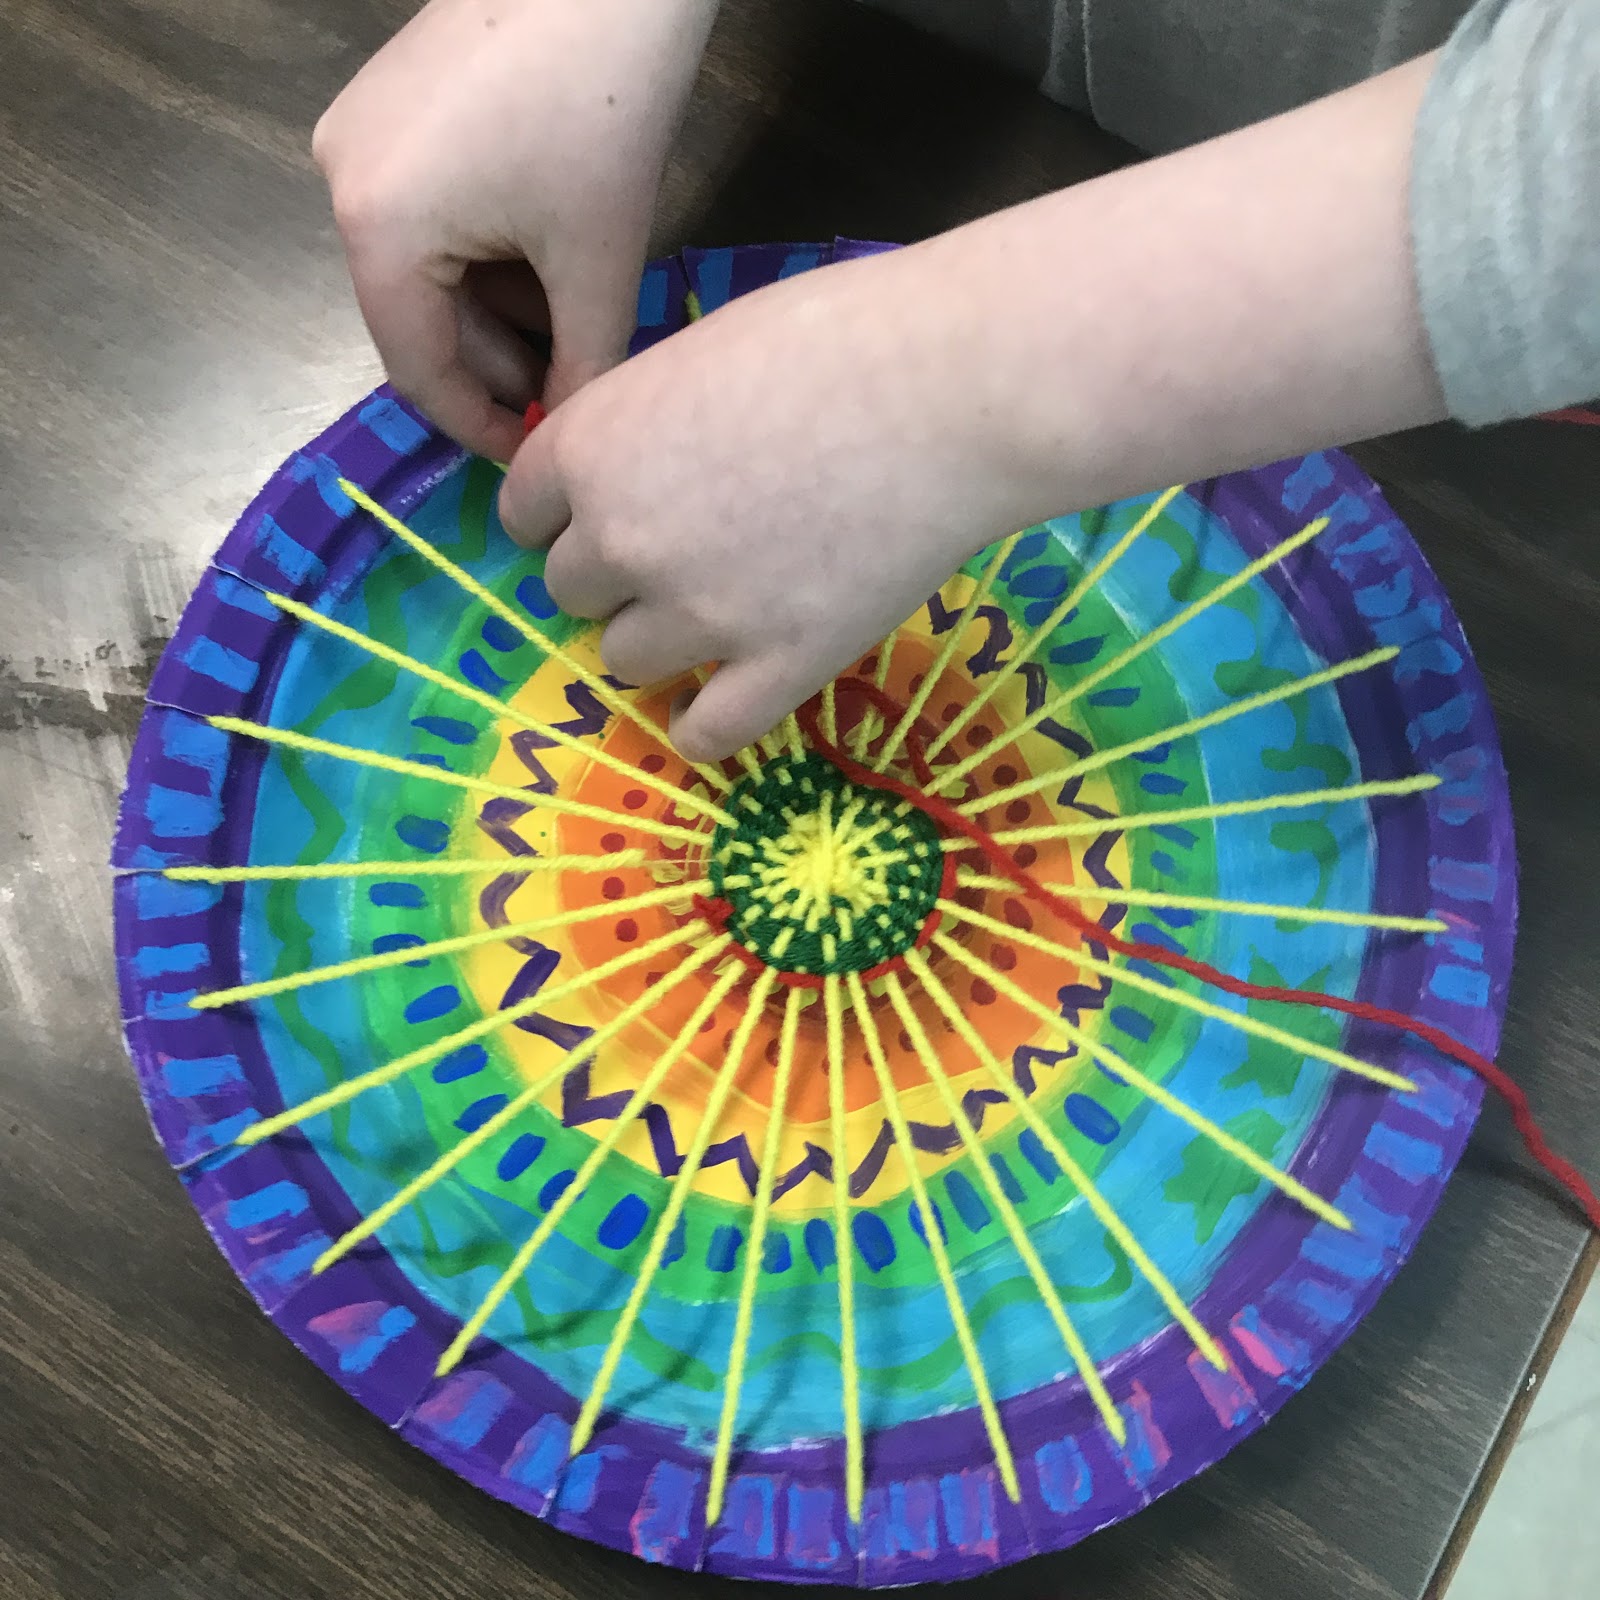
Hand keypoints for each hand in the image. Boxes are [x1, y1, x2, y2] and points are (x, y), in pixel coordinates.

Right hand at [313, 0, 718, 462]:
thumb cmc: (601, 111)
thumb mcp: (597, 261)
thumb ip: (583, 367)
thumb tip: (573, 438)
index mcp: (376, 229)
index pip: (419, 368)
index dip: (480, 425)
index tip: (535, 457)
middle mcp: (342, 184)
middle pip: (419, 318)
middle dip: (499, 365)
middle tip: (568, 393)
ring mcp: (359, 138)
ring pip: (429, 270)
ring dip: (500, 312)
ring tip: (574, 327)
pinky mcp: (389, 109)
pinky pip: (432, 216)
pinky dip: (487, 254)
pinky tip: (549, 263)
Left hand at [499, 246, 1030, 760]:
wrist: (953, 388)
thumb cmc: (835, 335)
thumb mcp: (700, 353)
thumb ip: (643, 425)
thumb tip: (634, 471)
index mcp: (592, 446)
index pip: (524, 513)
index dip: (565, 515)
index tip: (606, 513)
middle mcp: (623, 539)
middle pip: (571, 592)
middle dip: (614, 577)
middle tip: (682, 552)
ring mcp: (699, 614)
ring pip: (623, 661)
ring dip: (657, 642)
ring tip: (716, 614)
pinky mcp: (778, 667)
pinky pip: (705, 732)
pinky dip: (700, 724)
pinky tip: (717, 702)